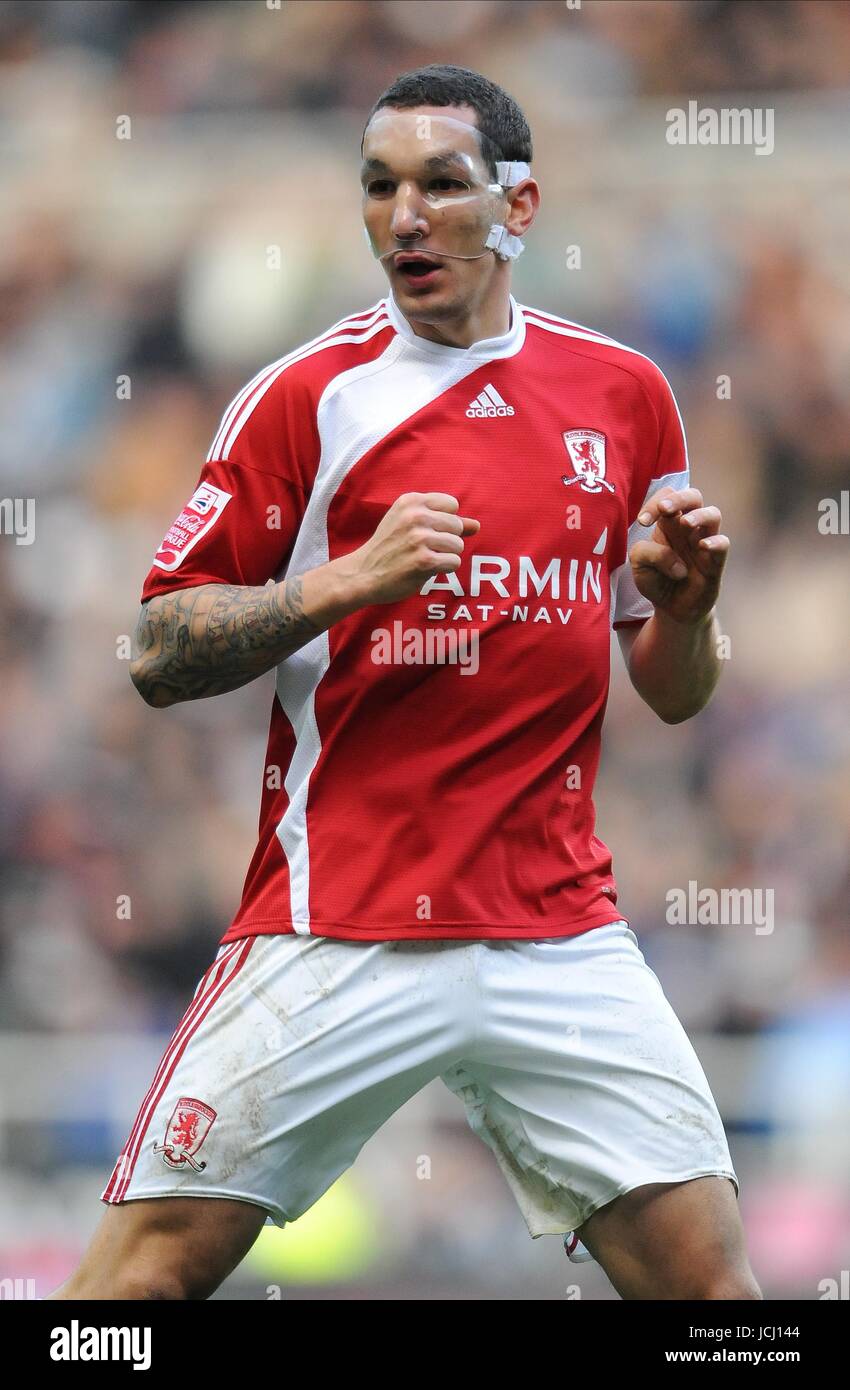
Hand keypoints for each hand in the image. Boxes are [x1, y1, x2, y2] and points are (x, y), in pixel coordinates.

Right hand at [345, 492, 479, 604]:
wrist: (363, 574)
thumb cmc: (388, 548)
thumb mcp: (408, 524)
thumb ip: (444, 521)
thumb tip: (477, 525)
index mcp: (411, 501)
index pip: (452, 505)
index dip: (444, 522)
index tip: (427, 531)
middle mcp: (415, 516)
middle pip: (457, 526)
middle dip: (446, 540)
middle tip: (423, 549)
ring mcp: (420, 538)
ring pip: (458, 545)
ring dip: (445, 556)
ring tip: (424, 559)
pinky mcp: (424, 561)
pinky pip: (454, 562)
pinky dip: (443, 569)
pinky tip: (425, 569)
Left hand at [629, 487, 728, 624]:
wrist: (673, 608)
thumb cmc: (657, 580)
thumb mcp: (639, 566)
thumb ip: (645, 552)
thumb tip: (672, 555)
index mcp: (668, 523)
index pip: (667, 496)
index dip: (655, 501)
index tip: (642, 522)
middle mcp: (689, 529)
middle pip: (694, 496)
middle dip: (679, 497)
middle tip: (665, 509)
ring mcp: (704, 543)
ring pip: (713, 514)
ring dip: (699, 515)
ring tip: (685, 523)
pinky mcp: (715, 562)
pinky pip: (723, 543)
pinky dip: (715, 542)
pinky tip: (702, 547)